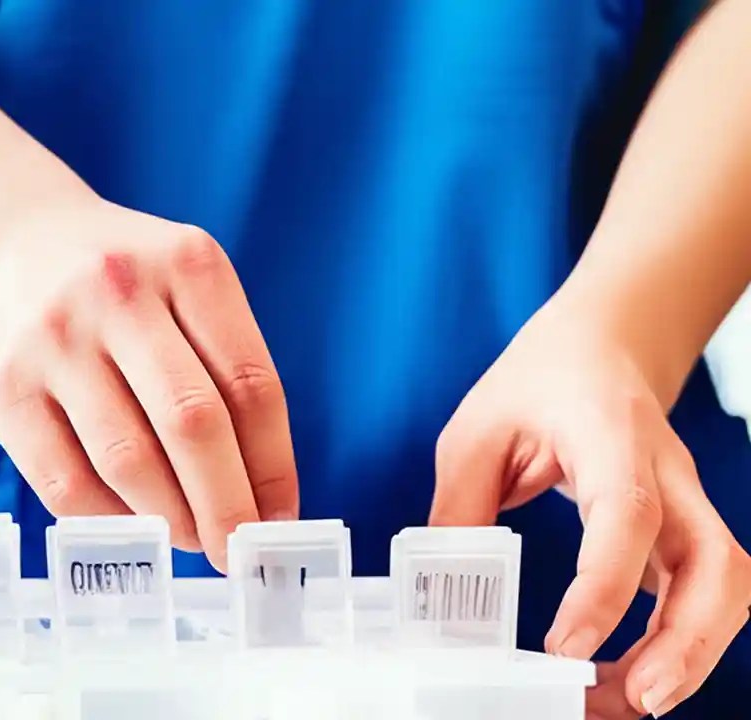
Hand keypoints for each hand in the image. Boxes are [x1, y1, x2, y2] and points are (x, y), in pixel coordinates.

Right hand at [0, 190, 297, 569]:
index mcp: (187, 264)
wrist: (11, 239)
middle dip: (226, 505)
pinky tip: (130, 521)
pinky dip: (108, 517)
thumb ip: (225, 368)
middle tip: (237, 551)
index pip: (250, 383)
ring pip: (127, 460)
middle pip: (191, 422)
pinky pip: (64, 481)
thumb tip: (262, 497)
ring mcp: (54, 339)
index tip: (279, 519)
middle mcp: (119, 293)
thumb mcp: (186, 285)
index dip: (272, 465)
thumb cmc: (123, 282)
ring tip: (189, 538)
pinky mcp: (2, 387)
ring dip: (170, 518)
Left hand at [430, 300, 750, 716]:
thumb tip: (444, 591)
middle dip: (686, 644)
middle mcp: (666, 475)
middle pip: (713, 563)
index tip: (566, 647)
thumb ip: (459, 506)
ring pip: (725, 587)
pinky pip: (703, 595)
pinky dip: (680, 645)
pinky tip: (634, 680)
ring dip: (690, 655)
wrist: (602, 344)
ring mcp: (686, 504)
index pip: (626, 516)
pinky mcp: (683, 532)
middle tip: (637, 701)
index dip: (604, 587)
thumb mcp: (476, 430)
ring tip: (632, 704)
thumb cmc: (540, 382)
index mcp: (611, 437)